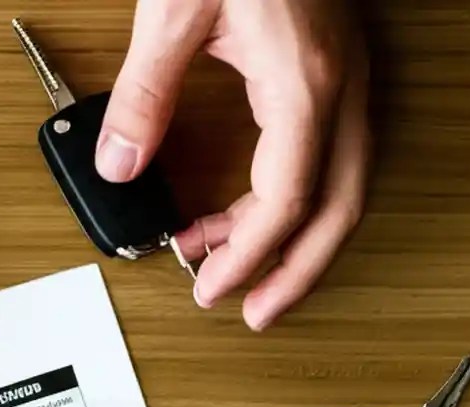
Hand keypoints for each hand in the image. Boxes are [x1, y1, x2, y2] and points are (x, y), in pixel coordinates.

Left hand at [97, 0, 370, 330]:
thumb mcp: (175, 13)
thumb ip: (143, 95)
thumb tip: (121, 162)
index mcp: (304, 84)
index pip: (287, 201)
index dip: (250, 256)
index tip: (212, 288)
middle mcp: (340, 90)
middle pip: (337, 212)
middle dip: (295, 273)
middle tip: (251, 313)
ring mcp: (348, 82)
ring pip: (344, 189)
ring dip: (294, 240)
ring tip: (234, 266)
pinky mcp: (337, 73)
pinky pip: (331, 158)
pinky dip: (293, 198)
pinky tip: (247, 207)